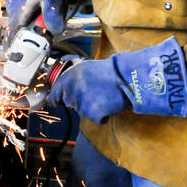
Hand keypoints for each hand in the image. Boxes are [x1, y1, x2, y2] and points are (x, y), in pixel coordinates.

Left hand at [44, 38, 186, 123]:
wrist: (131, 78)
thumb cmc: (115, 71)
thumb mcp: (89, 67)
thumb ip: (75, 77)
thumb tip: (64, 89)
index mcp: (72, 74)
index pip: (55, 92)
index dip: (55, 99)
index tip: (55, 102)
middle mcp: (74, 87)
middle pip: (71, 103)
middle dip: (80, 101)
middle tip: (95, 94)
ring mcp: (82, 101)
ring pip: (83, 111)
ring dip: (93, 107)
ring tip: (106, 96)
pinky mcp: (93, 113)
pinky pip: (97, 119)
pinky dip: (104, 116)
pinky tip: (111, 105)